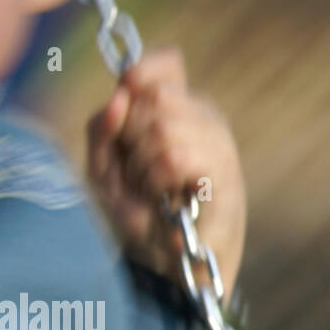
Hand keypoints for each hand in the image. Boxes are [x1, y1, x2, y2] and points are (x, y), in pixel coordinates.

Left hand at [85, 46, 245, 304]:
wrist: (164, 265)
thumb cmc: (136, 212)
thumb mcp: (103, 169)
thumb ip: (102, 129)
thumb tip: (118, 95)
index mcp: (178, 108)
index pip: (167, 63)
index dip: (141, 72)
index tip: (124, 94)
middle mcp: (206, 119)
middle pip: (155, 97)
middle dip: (130, 137)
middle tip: (135, 172)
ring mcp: (221, 147)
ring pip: (165, 127)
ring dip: (141, 165)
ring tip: (150, 190)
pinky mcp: (226, 179)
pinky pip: (178, 156)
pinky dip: (157, 179)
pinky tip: (164, 200)